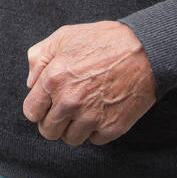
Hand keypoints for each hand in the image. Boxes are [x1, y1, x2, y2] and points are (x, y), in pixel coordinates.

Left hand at [22, 21, 156, 145]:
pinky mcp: (112, 127)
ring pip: (71, 139)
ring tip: (84, 109)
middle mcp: (69, 101)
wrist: (145, 50)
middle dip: (53, 121)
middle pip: (48, 131)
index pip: (31, 112)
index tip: (47, 104)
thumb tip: (31, 84)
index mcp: (53, 79)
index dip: (38, 108)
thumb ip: (39, 58)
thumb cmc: (103, 41)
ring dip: (74, 128)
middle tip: (65, 109)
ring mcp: (91, 116)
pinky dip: (96, 130)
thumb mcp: (63, 37)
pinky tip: (101, 111)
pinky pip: (94, 140)